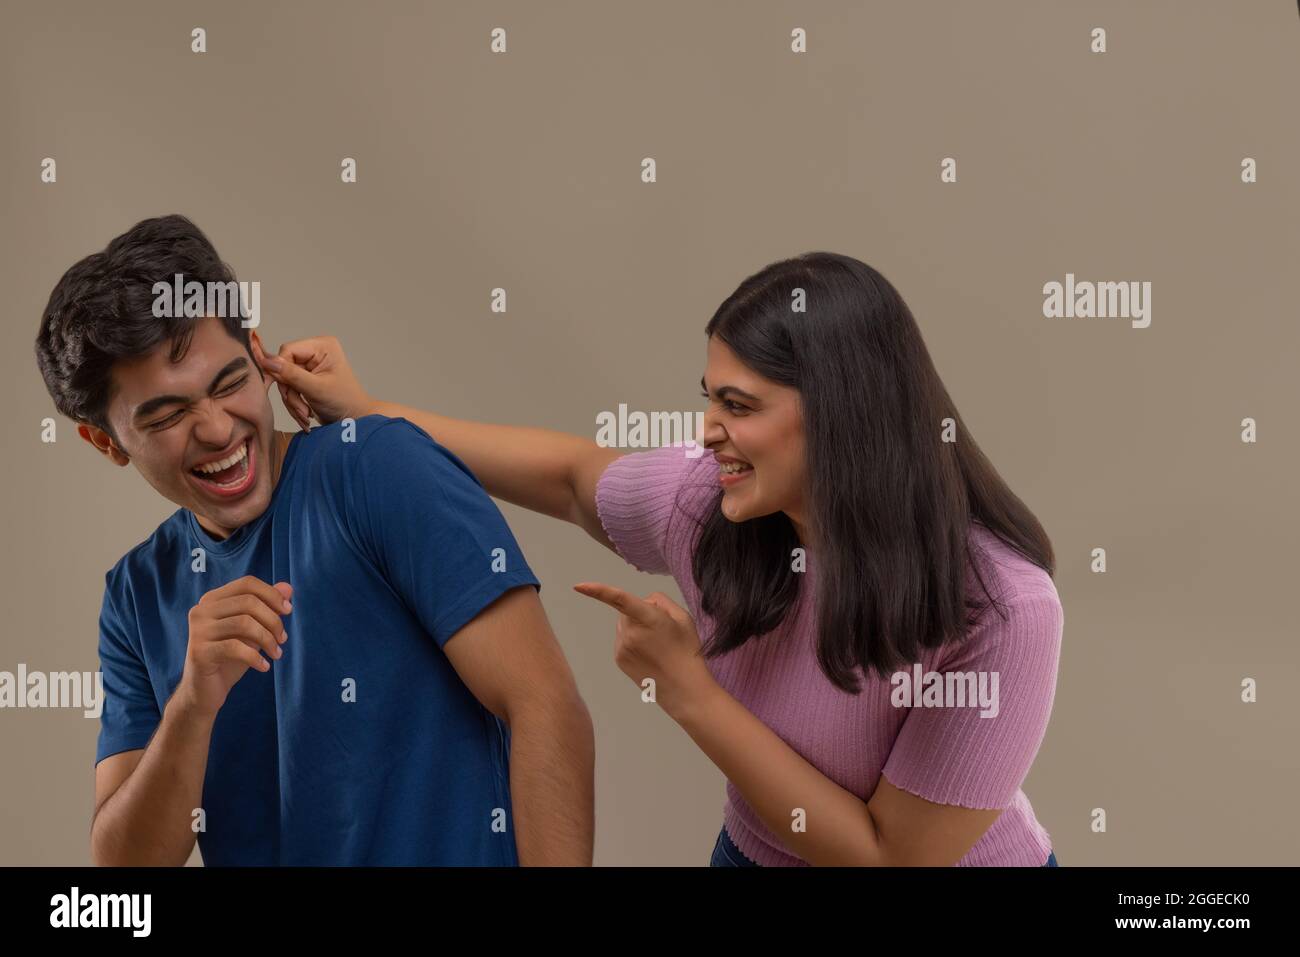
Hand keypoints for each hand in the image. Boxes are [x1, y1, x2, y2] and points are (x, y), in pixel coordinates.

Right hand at [178, 576, 292, 718]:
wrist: (204, 691)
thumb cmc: (230, 657)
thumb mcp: (253, 630)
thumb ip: (267, 607)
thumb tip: (288, 587)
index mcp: (212, 600)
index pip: (247, 584)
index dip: (272, 594)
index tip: (288, 611)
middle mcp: (201, 611)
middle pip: (248, 602)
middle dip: (273, 620)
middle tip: (282, 639)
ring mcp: (198, 631)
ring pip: (244, 623)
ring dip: (268, 639)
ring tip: (276, 653)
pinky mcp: (200, 652)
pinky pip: (236, 648)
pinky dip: (256, 657)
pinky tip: (264, 667)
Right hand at [250, 334, 373, 430]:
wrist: (354, 419)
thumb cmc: (345, 402)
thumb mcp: (316, 388)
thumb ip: (291, 374)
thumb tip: (268, 361)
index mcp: (322, 346)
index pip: (288, 350)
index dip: (281, 369)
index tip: (284, 389)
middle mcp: (315, 352)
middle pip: (284, 367)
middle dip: (290, 391)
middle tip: (301, 409)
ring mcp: (310, 366)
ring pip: (284, 380)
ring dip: (292, 400)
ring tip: (306, 414)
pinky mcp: (305, 379)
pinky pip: (289, 388)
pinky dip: (294, 403)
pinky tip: (305, 414)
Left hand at [572, 582, 716, 720]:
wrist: (684, 688)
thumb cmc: (686, 651)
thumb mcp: (683, 618)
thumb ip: (661, 601)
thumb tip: (644, 601)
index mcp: (649, 619)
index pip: (620, 599)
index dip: (598, 590)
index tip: (578, 586)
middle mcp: (631, 633)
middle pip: (627, 610)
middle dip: (640, 613)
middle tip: (662, 630)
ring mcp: (622, 647)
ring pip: (625, 625)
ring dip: (637, 628)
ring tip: (657, 646)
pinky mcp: (618, 658)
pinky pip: (623, 638)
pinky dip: (633, 641)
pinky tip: (649, 654)